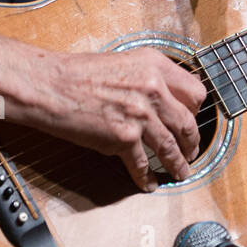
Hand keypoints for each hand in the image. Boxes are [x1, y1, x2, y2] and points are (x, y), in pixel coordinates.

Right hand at [0, 25, 206, 192]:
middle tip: (192, 151)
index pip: (195, 91)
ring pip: (171, 146)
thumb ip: (148, 78)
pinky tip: (149, 182)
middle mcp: (153, 87)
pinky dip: (147, 177)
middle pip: (188, 122)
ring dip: (178, 164)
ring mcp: (140, 113)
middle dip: (192, 142)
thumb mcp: (124, 63)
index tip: (194, 120)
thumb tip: (165, 101)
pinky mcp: (124, 137)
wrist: (50, 85)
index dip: (196, 110)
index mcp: (155, 65)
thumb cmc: (78, 74)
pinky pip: (143, 164)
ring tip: (181, 172)